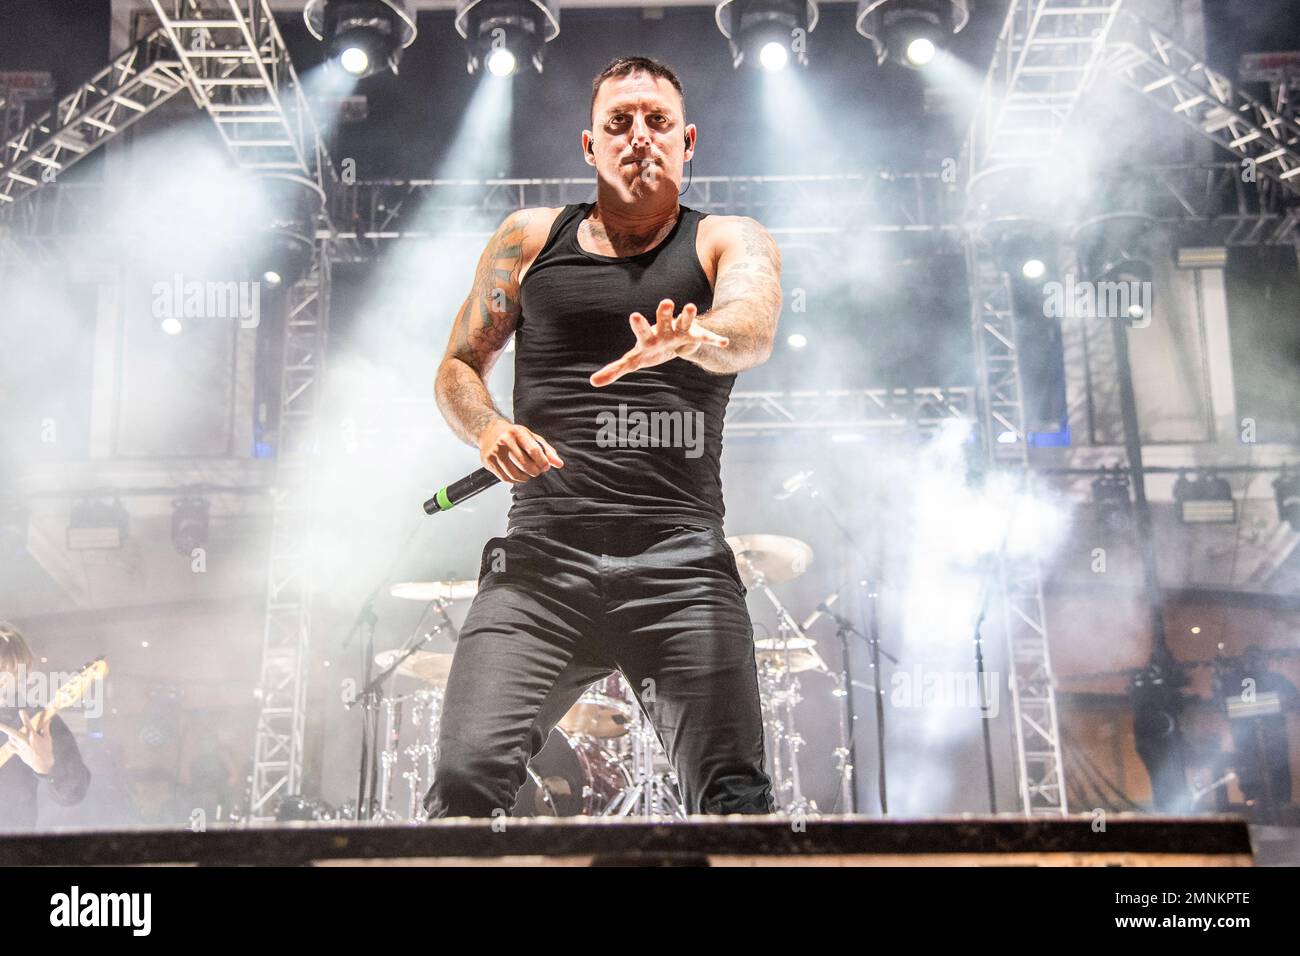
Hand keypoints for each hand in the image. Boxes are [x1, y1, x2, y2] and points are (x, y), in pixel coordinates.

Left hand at [0, 710, 54, 774]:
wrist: (43, 764)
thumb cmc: (47, 750)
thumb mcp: (48, 739)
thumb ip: (46, 729)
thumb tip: (48, 720)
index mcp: (34, 737)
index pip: (28, 725)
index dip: (24, 717)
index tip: (21, 711)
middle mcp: (25, 741)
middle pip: (14, 733)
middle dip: (5, 729)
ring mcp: (21, 748)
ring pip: (11, 740)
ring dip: (11, 735)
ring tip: (12, 733)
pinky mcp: (19, 753)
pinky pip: (11, 747)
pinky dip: (10, 744)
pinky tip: (11, 742)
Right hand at [478, 419, 563, 484]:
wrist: (489, 431)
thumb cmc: (514, 435)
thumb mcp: (531, 437)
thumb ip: (546, 450)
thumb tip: (559, 464)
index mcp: (517, 432)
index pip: (533, 450)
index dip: (542, 462)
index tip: (546, 466)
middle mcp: (504, 441)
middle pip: (524, 464)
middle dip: (535, 471)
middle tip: (537, 471)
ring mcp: (494, 452)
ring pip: (514, 474)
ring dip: (525, 478)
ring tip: (528, 475)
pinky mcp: (488, 461)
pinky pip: (505, 478)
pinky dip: (514, 480)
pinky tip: (518, 476)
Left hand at [590, 299, 729, 387]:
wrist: (675, 340)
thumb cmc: (652, 349)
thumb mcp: (634, 360)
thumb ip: (615, 369)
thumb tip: (592, 382)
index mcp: (649, 337)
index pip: (642, 330)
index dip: (639, 324)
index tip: (634, 315)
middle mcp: (665, 329)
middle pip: (664, 318)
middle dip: (665, 311)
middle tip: (666, 301)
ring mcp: (681, 331)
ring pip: (685, 321)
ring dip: (688, 315)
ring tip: (691, 307)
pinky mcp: (696, 336)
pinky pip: (707, 338)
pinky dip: (715, 340)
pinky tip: (725, 342)